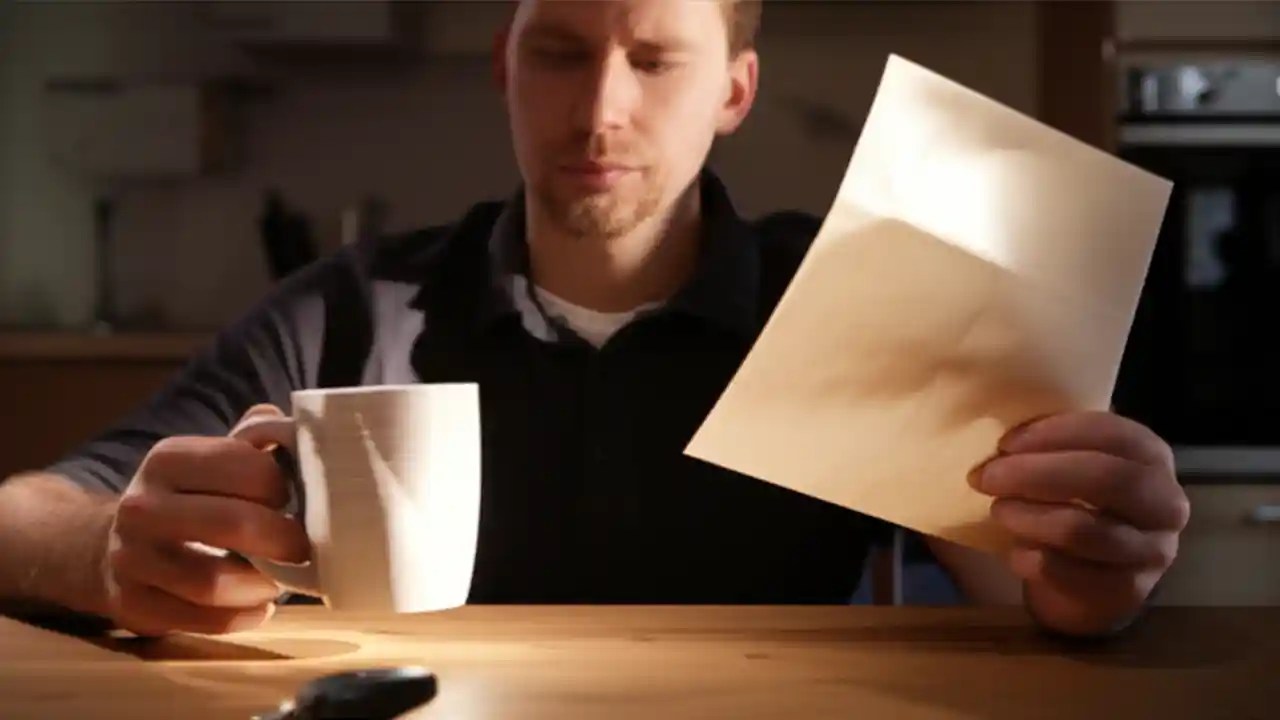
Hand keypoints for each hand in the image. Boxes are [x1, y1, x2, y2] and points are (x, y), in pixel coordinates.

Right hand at [100, 405, 307, 636]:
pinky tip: (259, 605)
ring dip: (264, 585)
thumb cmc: (191, 498)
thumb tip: (303, 430)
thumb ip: (259, 436)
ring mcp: (132, 559)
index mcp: (168, 459)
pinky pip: (204, 620)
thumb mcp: (214, 458)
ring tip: (281, 579)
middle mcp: (142, 507)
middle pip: (235, 525)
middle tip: (303, 547)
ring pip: (215, 583)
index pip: (249, 468)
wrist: (112, 546)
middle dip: (284, 540)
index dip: (284, 487)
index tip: (293, 499)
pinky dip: (244, 615)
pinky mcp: (133, 606)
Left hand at [970, 411, 1189, 636]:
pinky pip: (1069, 572)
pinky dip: (1031, 558)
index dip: (1055, 433)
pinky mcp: (1127, 591)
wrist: (1092, 583)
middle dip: (1037, 474)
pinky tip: (1015, 551)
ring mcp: (1152, 551)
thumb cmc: (1078, 506)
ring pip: (1082, 530)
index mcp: (1151, 456)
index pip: (1112, 432)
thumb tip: (1001, 436)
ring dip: (1028, 517)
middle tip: (988, 476)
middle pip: (1106, 479)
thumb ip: (1053, 446)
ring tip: (998, 510)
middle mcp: (1165, 502)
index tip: (1007, 442)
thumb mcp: (1074, 466)